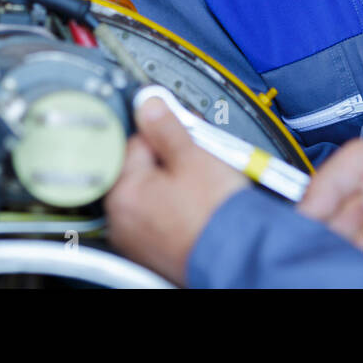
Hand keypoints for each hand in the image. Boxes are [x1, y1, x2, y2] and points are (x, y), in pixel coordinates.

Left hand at [105, 98, 249, 285]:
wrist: (240, 258)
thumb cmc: (216, 216)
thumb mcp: (193, 156)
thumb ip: (166, 127)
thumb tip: (149, 104)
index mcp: (123, 192)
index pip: (137, 141)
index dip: (166, 132)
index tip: (185, 130)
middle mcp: (121, 219)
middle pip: (144, 169)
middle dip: (171, 159)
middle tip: (201, 157)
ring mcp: (137, 240)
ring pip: (155, 195)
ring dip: (176, 184)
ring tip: (206, 184)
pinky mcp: (156, 254)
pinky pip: (162, 219)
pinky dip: (178, 210)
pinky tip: (201, 207)